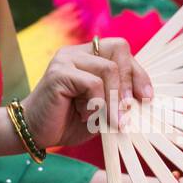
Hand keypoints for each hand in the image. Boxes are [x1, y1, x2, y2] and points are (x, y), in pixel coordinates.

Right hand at [20, 38, 152, 150]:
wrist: (35, 133)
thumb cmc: (69, 122)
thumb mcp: (102, 109)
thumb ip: (119, 98)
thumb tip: (147, 98)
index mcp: (89, 56)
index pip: (122, 51)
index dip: (138, 73)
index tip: (147, 97)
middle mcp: (77, 52)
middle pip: (119, 49)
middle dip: (130, 81)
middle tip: (129, 109)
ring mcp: (66, 59)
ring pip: (108, 69)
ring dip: (115, 100)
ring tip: (110, 120)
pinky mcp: (59, 73)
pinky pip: (92, 83)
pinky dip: (97, 104)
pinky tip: (86, 116)